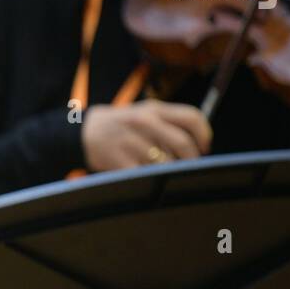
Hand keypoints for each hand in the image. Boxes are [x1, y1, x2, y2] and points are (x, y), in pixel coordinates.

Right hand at [81, 100, 211, 171]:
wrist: (85, 132)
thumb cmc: (124, 126)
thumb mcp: (145, 115)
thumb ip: (171, 124)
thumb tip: (200, 148)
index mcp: (154, 109)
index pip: (192, 117)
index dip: (204, 135)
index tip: (204, 148)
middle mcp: (143, 121)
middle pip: (183, 143)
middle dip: (191, 160)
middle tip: (188, 167)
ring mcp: (131, 140)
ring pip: (166, 163)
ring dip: (168, 171)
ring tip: (160, 170)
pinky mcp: (119, 160)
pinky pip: (146, 175)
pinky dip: (150, 179)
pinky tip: (145, 176)